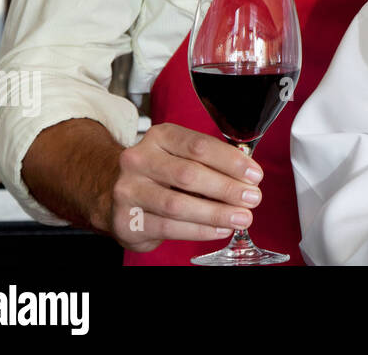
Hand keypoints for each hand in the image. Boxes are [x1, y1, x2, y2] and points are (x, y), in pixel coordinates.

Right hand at [110, 122, 263, 252]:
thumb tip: (247, 177)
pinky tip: (220, 229)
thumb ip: (210, 160)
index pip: (199, 146)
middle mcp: (139, 160)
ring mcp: (129, 191)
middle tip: (253, 198)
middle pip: (189, 175)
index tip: (254, 175)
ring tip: (242, 218)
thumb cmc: (159, 173)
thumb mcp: (180, 155)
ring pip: (178, 204)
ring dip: (216, 213)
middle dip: (227, 189)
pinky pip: (169, 227)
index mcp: (159, 137)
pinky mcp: (126, 220)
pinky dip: (200, 230)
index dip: (231, 161)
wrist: (113, 193)